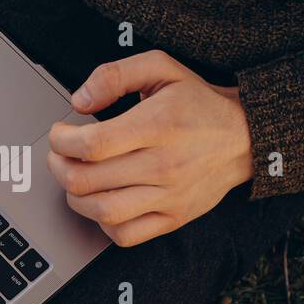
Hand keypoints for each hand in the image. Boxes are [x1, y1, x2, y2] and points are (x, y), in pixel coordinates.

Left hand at [47, 50, 254, 246]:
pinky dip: (104, 223)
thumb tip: (80, 100)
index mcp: (158, 125)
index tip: (60, 134)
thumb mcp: (161, 68)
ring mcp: (169, 195)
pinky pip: (126, 234)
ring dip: (75, 197)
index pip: (93, 144)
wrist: (244, 137)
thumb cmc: (198, 103)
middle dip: (59, 167)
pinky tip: (103, 201)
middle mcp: (164, 164)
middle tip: (59, 155)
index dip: (62, 141)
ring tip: (75, 179)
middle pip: (89, 180)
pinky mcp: (174, 217)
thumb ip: (115, 75)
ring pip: (103, 211)